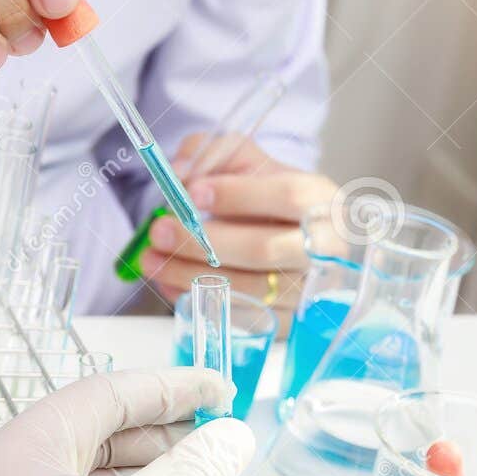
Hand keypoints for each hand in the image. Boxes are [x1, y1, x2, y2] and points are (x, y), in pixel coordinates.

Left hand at [142, 135, 335, 329]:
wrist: (293, 239)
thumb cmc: (269, 199)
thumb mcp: (250, 162)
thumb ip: (216, 153)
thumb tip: (180, 171)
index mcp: (321, 201)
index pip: (287, 196)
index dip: (239, 195)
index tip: (192, 193)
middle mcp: (325, 249)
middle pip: (264, 250)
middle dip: (204, 242)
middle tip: (159, 231)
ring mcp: (309, 291)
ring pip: (247, 290)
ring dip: (190, 276)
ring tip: (152, 260)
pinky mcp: (290, 323)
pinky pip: (240, 317)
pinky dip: (199, 301)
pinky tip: (170, 284)